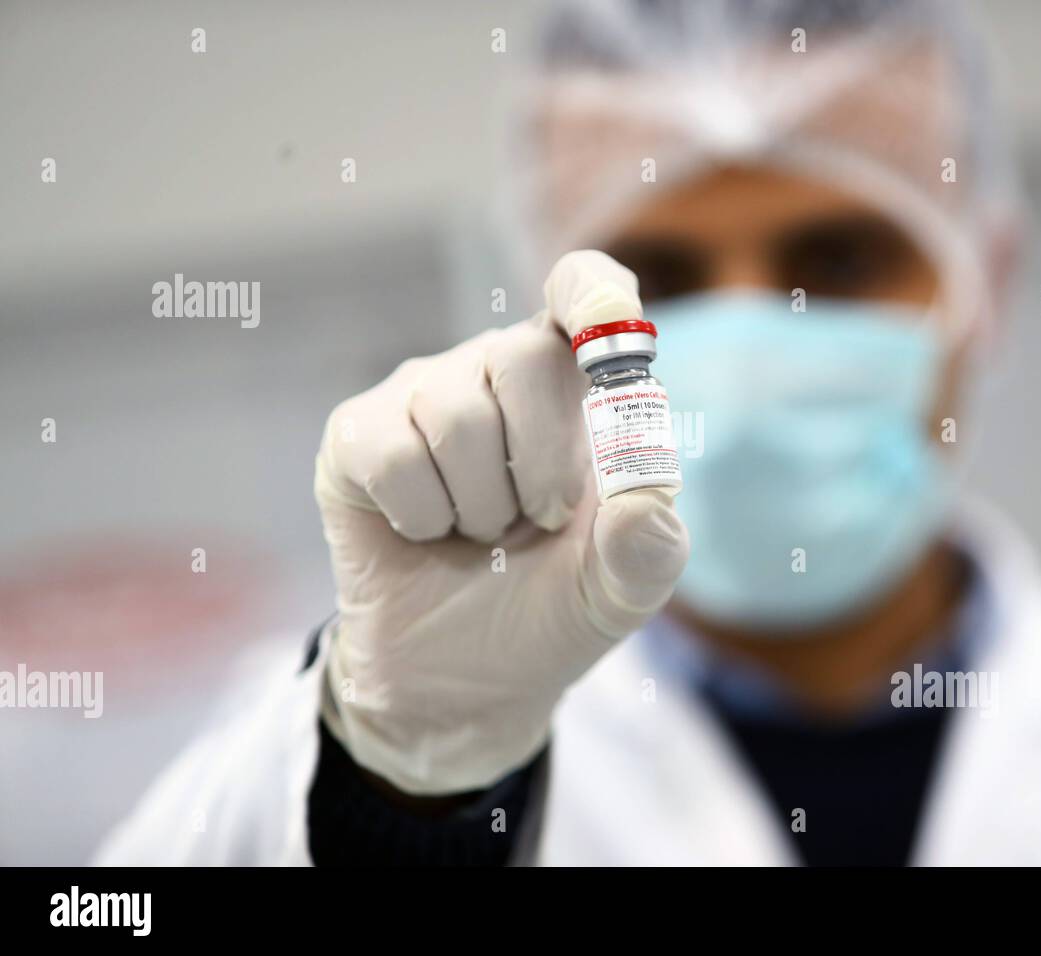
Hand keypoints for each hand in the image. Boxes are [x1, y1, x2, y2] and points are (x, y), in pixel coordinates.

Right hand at [314, 251, 688, 793]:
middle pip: (522, 355)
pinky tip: (425, 534)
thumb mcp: (619, 591)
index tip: (603, 319)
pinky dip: (420, 516)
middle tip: (539, 521)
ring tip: (481, 535)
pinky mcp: (357, 434)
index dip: (594, 292)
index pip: (585, 291)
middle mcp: (499, 371)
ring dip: (481, 505)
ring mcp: (423, 396)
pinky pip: (392, 453)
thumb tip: (641, 502)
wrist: (460, 680)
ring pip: (454, 413)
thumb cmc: (549, 610)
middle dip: (542, 462)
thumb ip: (647, 548)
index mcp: (576, 388)